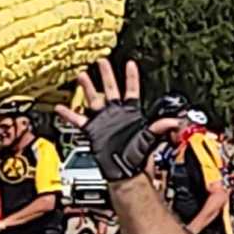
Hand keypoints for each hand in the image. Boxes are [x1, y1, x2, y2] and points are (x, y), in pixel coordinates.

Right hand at [80, 58, 179, 183]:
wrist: (124, 172)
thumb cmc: (137, 158)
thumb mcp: (149, 139)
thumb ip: (159, 128)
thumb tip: (174, 121)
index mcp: (131, 113)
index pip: (132, 90)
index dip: (131, 77)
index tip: (130, 63)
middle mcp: (116, 114)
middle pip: (110, 89)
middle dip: (106, 74)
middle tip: (101, 61)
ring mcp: (104, 121)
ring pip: (93, 99)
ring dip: (87, 88)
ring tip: (81, 75)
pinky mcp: (93, 131)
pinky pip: (78, 120)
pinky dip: (68, 114)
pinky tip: (60, 107)